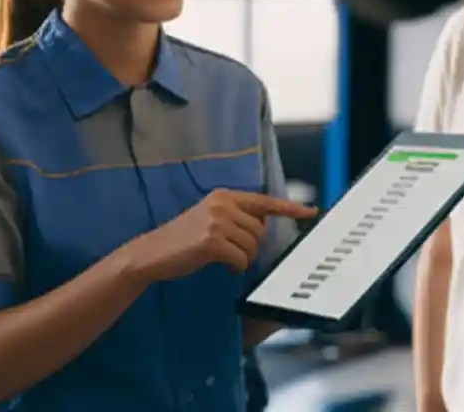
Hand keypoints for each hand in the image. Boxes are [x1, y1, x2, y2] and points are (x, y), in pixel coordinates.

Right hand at [123, 189, 316, 282]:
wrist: (152, 253)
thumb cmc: (183, 240)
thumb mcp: (209, 218)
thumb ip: (235, 217)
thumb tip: (262, 226)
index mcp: (224, 196)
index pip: (264, 201)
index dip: (289, 208)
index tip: (311, 211)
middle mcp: (222, 204)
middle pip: (260, 231)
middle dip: (251, 246)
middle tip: (230, 252)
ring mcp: (217, 221)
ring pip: (252, 247)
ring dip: (242, 259)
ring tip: (222, 258)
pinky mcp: (212, 241)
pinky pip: (241, 260)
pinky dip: (234, 267)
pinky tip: (220, 266)